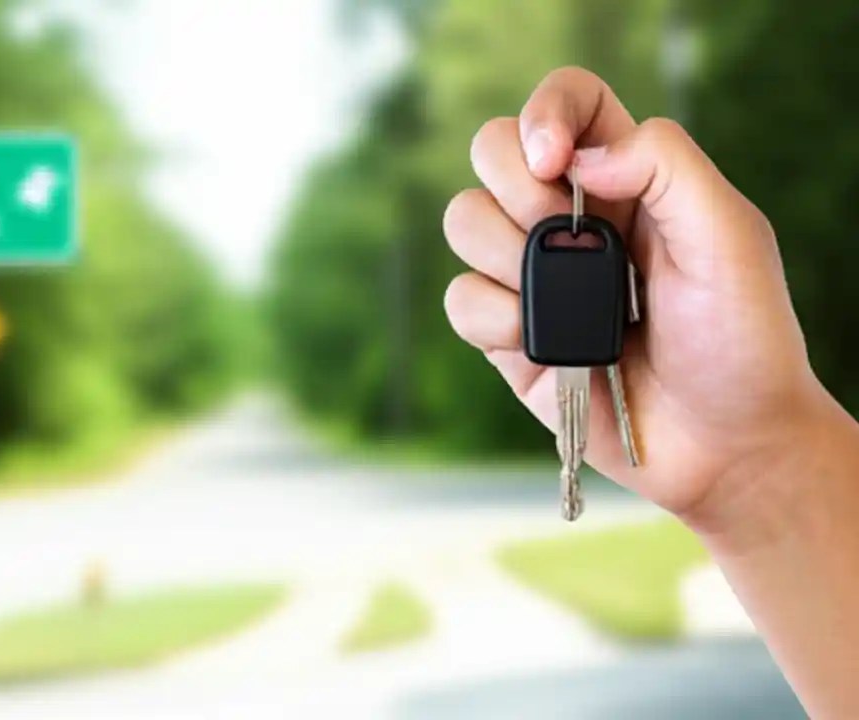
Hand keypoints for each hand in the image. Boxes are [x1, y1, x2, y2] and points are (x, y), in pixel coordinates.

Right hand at [442, 67, 833, 523]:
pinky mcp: (506, 333)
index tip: (555, 164)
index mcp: (630, 177)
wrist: (723, 447)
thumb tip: (578, 157)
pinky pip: (460, 299)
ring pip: (462, 220)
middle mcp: (572, 217)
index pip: (567, 102)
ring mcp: (533, 274)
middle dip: (517, 190)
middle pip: (491, 150)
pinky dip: (497, 321)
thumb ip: (666, 165)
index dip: (543, 114)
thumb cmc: (741, 342)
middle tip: (571, 239)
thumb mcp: (730, 237)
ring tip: (570, 305)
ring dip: (507, 259)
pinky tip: (546, 347)